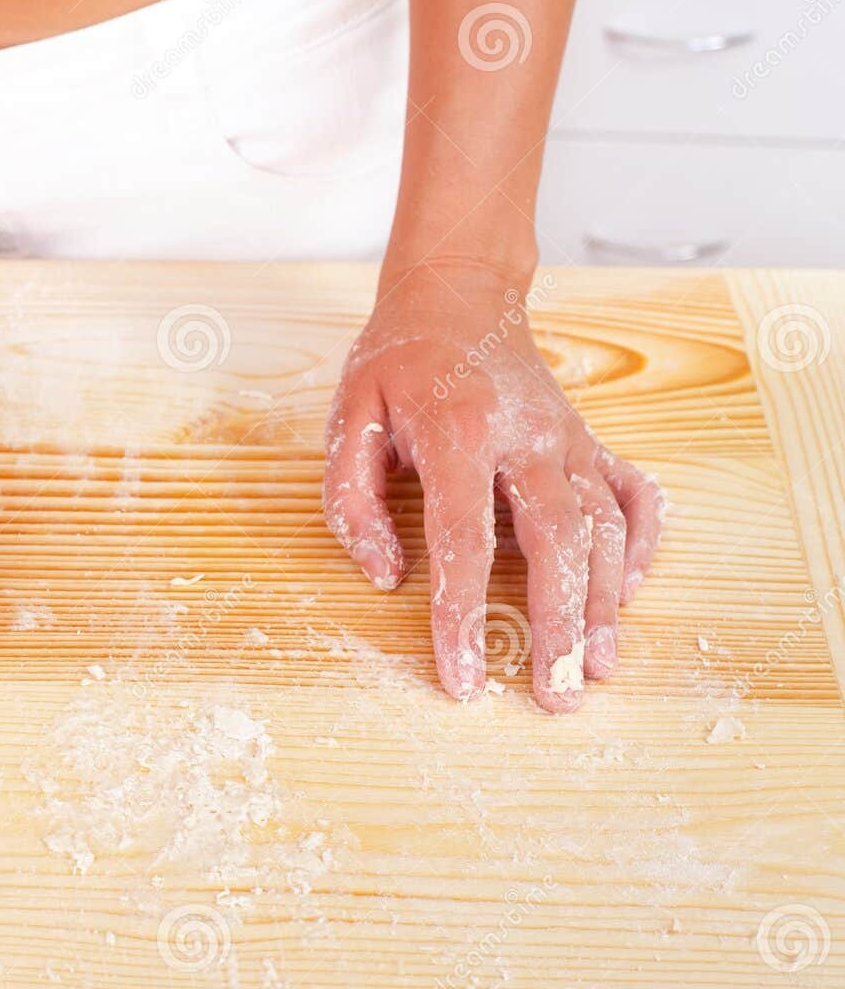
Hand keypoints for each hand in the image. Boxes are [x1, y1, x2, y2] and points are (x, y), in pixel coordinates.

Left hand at [324, 263, 665, 711]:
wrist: (458, 294)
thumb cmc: (397, 362)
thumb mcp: (349, 417)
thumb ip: (353, 500)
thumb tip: (383, 577)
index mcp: (458, 430)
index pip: (462, 540)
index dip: (462, 615)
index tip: (465, 679)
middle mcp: (527, 436)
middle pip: (553, 540)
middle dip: (558, 622)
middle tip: (557, 694)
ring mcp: (569, 437)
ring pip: (602, 526)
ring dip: (604, 601)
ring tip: (597, 667)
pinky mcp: (591, 440)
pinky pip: (633, 495)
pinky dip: (640, 544)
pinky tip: (629, 593)